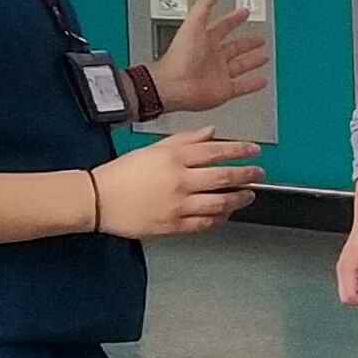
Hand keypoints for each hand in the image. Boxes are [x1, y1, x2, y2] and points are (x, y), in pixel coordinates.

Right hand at [95, 133, 260, 237]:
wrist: (99, 199)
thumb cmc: (123, 172)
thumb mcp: (153, 148)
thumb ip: (185, 140)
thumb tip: (212, 132)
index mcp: (174, 158)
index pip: (216, 151)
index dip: (240, 151)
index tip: (254, 151)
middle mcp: (179, 180)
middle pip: (224, 177)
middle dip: (247, 175)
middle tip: (259, 174)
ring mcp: (178, 205)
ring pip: (219, 202)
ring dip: (238, 199)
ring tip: (248, 195)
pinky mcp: (173, 226)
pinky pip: (204, 223)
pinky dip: (219, 218)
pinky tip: (226, 213)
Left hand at [147, 0, 269, 116]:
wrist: (174, 85)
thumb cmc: (180, 56)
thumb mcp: (193, 23)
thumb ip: (205, 4)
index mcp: (205, 40)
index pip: (224, 26)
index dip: (234, 19)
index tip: (244, 11)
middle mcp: (213, 56)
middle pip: (234, 47)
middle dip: (247, 42)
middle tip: (259, 37)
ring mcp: (219, 73)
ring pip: (240, 65)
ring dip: (252, 61)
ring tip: (264, 56)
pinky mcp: (224, 89)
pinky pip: (242, 86)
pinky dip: (253, 84)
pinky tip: (262, 81)